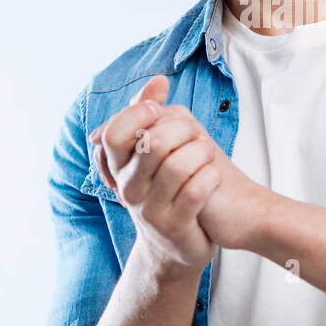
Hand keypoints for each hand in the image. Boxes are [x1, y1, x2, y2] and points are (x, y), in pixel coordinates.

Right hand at [90, 75, 218, 278]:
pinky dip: (211, 175)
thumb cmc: (167, 189)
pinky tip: (213, 175)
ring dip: (202, 152)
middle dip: (183, 129)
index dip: (139, 114)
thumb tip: (158, 80)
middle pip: (151, 143)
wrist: (177, 245)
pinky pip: (196, 190)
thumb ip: (150, 116)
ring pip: (178, 165)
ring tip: (207, 154)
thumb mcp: (153, 152)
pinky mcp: (175, 226)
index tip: (160, 110)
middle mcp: (128, 190)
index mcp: (118, 168)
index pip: (113, 134)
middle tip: (195, 133)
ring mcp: (150, 210)